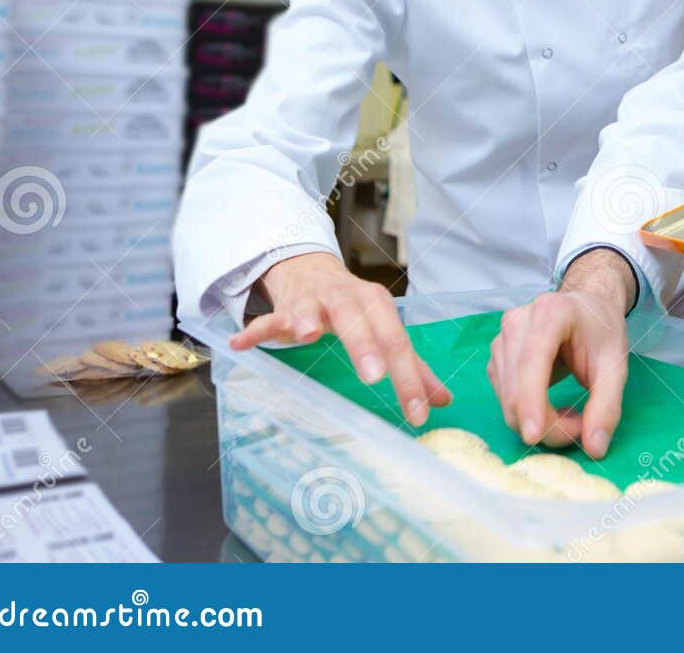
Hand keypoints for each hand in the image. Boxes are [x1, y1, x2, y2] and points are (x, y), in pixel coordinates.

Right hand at [230, 251, 451, 425]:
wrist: (311, 270)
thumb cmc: (354, 308)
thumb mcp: (384, 329)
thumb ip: (412, 366)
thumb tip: (443, 400)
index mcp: (378, 306)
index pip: (398, 343)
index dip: (410, 380)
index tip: (419, 414)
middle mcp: (349, 299)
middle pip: (360, 322)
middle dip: (366, 346)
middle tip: (374, 377)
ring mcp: (314, 301)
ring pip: (314, 310)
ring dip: (309, 320)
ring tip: (306, 336)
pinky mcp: (284, 307)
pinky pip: (269, 317)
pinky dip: (255, 329)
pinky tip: (240, 343)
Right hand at [486, 248, 634, 458]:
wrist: (587, 307)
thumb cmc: (602, 330)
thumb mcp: (616, 366)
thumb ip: (607, 406)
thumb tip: (594, 449)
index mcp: (550, 314)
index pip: (531, 362)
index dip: (530, 401)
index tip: (535, 436)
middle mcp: (517, 323)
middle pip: (516, 389)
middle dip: (546, 423)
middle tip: (582, 428)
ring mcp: (501, 340)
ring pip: (507, 401)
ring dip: (538, 422)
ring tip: (572, 413)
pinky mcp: (497, 358)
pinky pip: (504, 399)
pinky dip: (527, 414)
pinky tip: (550, 406)